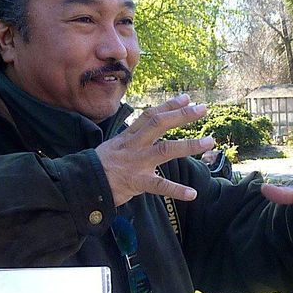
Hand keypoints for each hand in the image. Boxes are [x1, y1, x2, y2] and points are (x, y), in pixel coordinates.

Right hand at [96, 94, 213, 206]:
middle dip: (182, 115)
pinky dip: (177, 190)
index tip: (187, 98)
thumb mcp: (114, 146)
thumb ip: (132, 138)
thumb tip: (146, 129)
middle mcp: (134, 145)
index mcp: (129, 136)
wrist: (83, 184)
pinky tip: (193, 194)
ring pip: (164, 150)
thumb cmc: (100, 166)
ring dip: (188, 145)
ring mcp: (136, 163)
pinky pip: (160, 186)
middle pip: (159, 124)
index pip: (150, 115)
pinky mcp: (137, 182)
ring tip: (209, 141)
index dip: (169, 106)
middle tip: (203, 109)